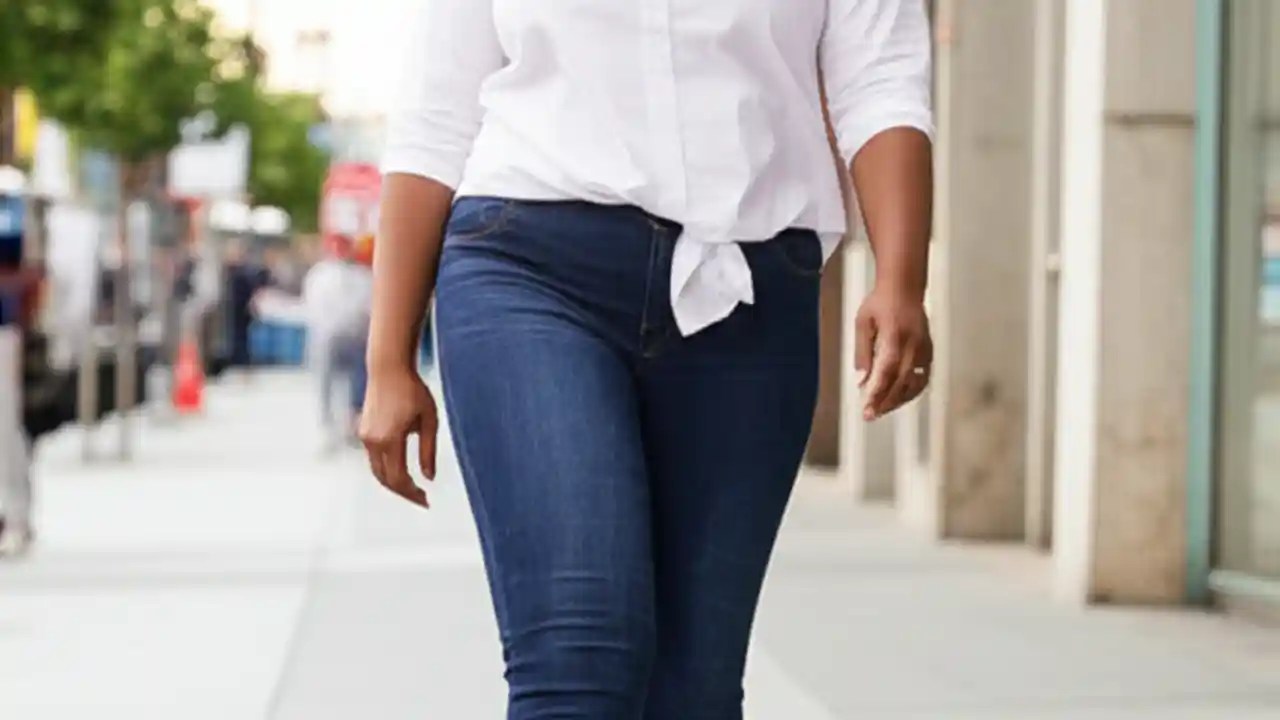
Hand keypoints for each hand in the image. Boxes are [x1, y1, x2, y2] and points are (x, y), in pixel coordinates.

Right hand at [358, 366, 437, 507]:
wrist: (388, 368)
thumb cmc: (413, 391)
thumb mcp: (429, 420)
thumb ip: (428, 450)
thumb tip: (429, 477)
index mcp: (390, 439)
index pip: (399, 478)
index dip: (412, 493)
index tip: (426, 500)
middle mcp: (373, 441)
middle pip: (385, 480)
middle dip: (403, 492)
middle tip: (422, 499)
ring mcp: (365, 436)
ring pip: (377, 471)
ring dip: (394, 483)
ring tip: (413, 489)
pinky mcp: (363, 431)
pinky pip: (374, 459)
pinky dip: (386, 469)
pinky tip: (401, 471)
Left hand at [855, 284, 932, 420]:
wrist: (905, 287)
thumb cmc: (880, 303)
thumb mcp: (863, 322)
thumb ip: (862, 352)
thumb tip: (861, 380)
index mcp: (894, 336)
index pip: (886, 371)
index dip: (877, 392)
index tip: (867, 408)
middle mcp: (913, 345)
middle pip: (901, 382)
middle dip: (885, 402)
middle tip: (870, 415)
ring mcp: (924, 349)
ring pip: (915, 383)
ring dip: (898, 400)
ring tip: (882, 409)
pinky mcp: (929, 351)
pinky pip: (923, 377)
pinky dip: (911, 391)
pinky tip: (899, 397)